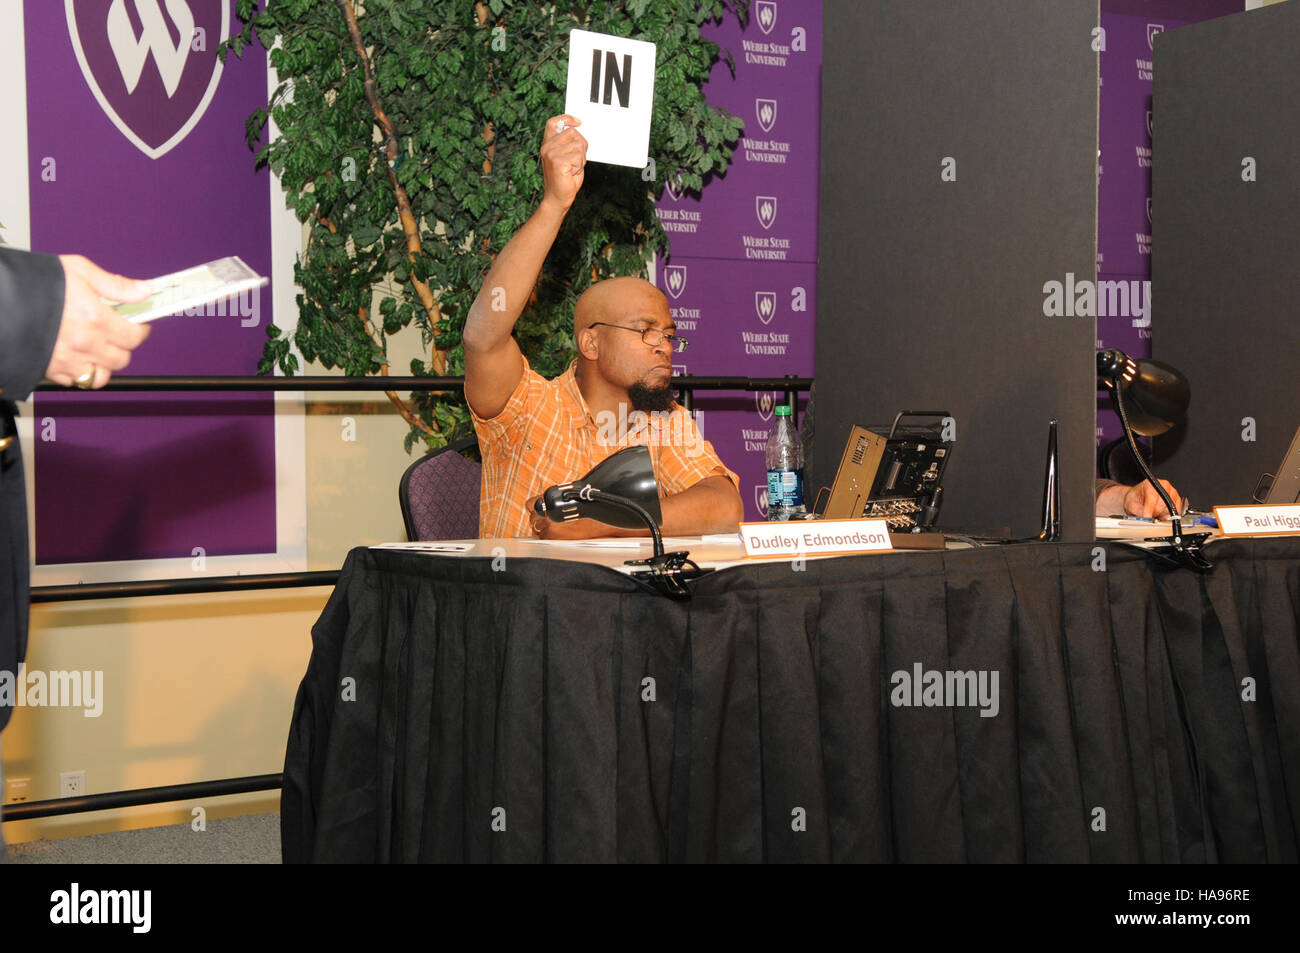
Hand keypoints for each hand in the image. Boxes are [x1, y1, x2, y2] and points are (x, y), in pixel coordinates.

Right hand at [46, 255, 151, 387]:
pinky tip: (75, 355)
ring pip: (101, 376)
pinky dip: (80, 372)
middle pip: (121, 359)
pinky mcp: (50, 371)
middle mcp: (83, 343)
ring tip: (97, 348)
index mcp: (94, 318)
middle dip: (123, 346)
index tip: (138, 325)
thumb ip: (116, 286)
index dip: (140, 330)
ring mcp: (67, 360)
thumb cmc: (36, 281)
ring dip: (103, 364)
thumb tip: (146, 291)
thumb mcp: (79, 271)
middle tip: (115, 334)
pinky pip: (75, 381)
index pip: (134, 337)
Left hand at [525, 493, 639, 539]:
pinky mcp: (554, 538)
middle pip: (532, 518)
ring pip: (536, 529)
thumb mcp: (570, 495)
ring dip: (543, 529)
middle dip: (539, 520)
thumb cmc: (590, 506)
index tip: (539, 510)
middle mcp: (548, 513)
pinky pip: (543, 538)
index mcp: (550, 499)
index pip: (530, 504)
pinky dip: (548, 537)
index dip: (535, 508)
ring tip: (555, 528)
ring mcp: (550, 527)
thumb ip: (556, 499)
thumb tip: (544, 503)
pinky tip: (558, 534)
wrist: (601, 519)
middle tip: (550, 521)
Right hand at [540, 115, 585, 210]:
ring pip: (578, 145)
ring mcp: (551, 154)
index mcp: (547, 144)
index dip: (566, 118)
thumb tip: (580, 130)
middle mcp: (547, 147)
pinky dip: (580, 166)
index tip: (578, 122)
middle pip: (573, 133)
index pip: (553, 122)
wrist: (557, 199)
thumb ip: (569, 144)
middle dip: (581, 146)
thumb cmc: (565, 179)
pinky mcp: (558, 162)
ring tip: (573, 168)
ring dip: (581, 158)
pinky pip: (579, 157)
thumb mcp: (567, 157)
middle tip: (576, 161)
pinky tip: (572, 173)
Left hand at [1097, 479, 1184, 518]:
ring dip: (1163, 516)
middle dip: (1156, 515)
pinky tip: (1161, 514)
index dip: (1149, 511)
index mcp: (1151, 484)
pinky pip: (1177, 511)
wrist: (1138, 497)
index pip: (1152, 499)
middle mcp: (1163, 485)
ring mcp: (1172, 491)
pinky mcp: (1178, 498)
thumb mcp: (1130, 505)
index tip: (1148, 519)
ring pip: (1172, 510)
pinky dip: (1169, 515)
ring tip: (1153, 514)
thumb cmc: (1134, 499)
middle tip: (1149, 517)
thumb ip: (1136, 512)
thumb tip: (1142, 518)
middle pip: (1164, 506)